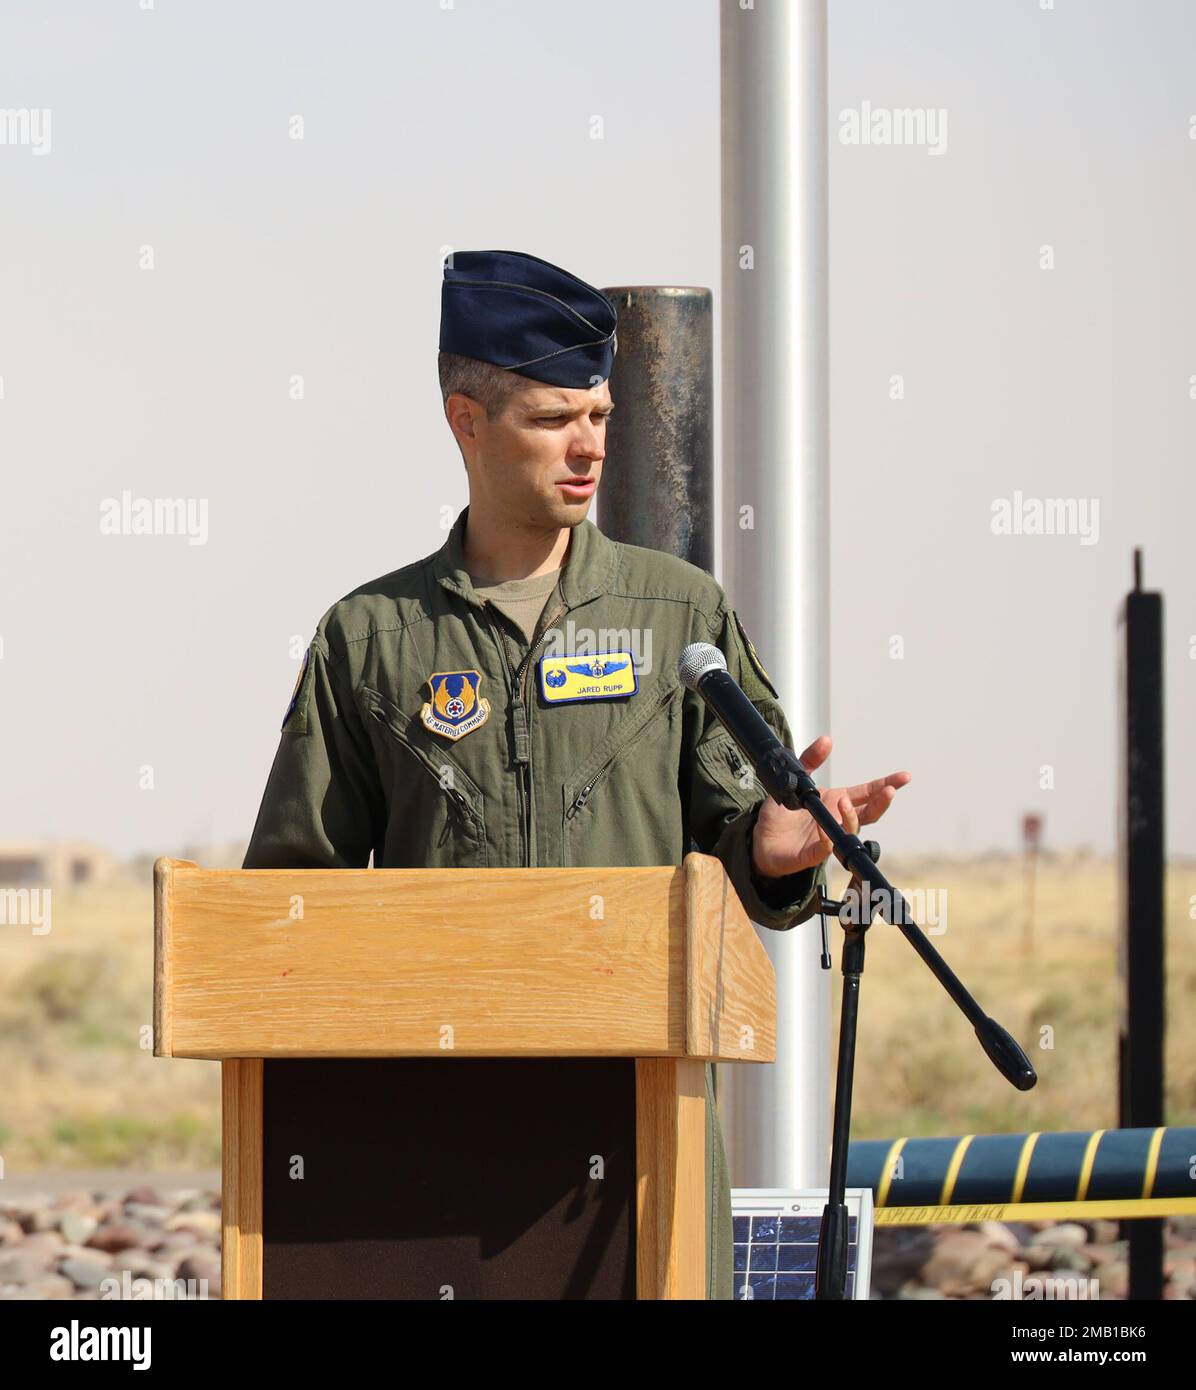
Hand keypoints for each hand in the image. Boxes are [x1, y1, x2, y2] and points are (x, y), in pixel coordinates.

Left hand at [750, 735, 910, 878]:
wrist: (762, 840)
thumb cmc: (783, 813)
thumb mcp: (795, 780)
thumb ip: (810, 760)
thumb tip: (826, 740)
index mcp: (837, 802)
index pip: (867, 793)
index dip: (885, 785)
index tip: (904, 777)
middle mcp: (837, 820)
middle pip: (868, 814)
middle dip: (881, 802)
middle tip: (889, 792)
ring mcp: (828, 838)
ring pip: (850, 831)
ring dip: (851, 817)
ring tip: (844, 802)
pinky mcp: (812, 854)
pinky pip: (825, 850)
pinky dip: (828, 841)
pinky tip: (826, 833)